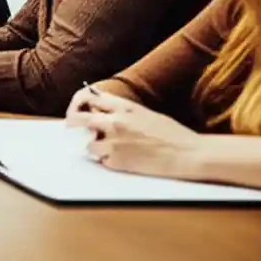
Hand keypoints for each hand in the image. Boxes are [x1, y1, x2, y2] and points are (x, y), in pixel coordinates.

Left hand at [65, 89, 203, 179]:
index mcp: (124, 108)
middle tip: (73, 129)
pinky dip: (108, 161)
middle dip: (73, 124)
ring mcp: (114, 142)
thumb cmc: (172, 134)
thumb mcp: (146, 113)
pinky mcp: (117, 161)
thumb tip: (101, 109)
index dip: (83, 104)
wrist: (188, 154)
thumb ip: (122, 110)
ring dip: (95, 147)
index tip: (80, 110)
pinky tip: (125, 160)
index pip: (90, 99)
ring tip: (110, 149)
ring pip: (87, 144)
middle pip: (78, 119)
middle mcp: (115, 122)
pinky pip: (102, 160)